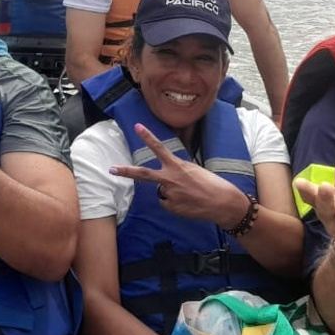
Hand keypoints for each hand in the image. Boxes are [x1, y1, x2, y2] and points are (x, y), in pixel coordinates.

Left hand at [111, 124, 247, 226]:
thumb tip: (167, 182)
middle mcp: (170, 179)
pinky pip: (167, 204)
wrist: (223, 203)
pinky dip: (174, 204)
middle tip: (112, 169)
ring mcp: (169, 195)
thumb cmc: (213, 184)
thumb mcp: (195, 171)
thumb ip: (178, 173)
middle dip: (126, 171)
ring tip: (189, 195)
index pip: (159, 148)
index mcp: (178, 166)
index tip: (137, 126)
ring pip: (161, 192)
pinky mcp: (171, 208)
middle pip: (143, 174)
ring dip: (171, 193)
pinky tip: (188, 203)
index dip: (147, 136)